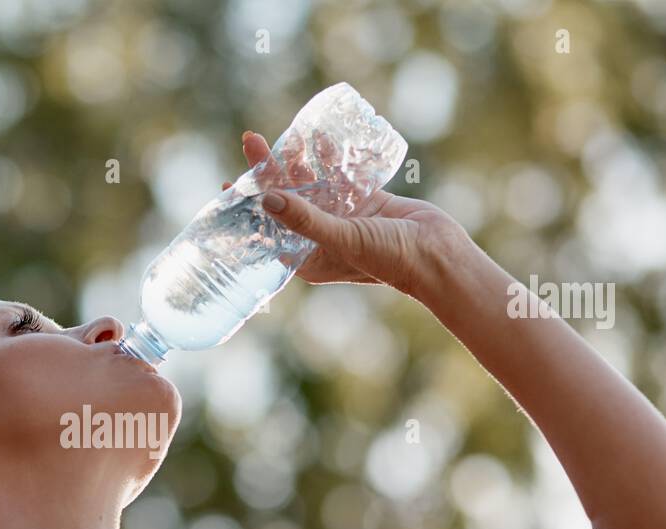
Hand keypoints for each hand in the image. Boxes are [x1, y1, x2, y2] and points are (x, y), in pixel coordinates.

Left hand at [222, 131, 468, 297]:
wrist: (438, 254)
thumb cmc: (388, 257)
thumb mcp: (341, 238)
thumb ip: (305, 219)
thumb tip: (267, 198)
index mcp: (308, 257)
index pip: (269, 228)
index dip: (248, 206)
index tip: (228, 183)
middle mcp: (322, 238)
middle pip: (287, 199)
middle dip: (269, 172)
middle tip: (251, 141)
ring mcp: (344, 219)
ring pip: (313, 184)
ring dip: (298, 161)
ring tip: (281, 135)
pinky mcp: (366, 202)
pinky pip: (340, 176)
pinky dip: (329, 158)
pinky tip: (316, 135)